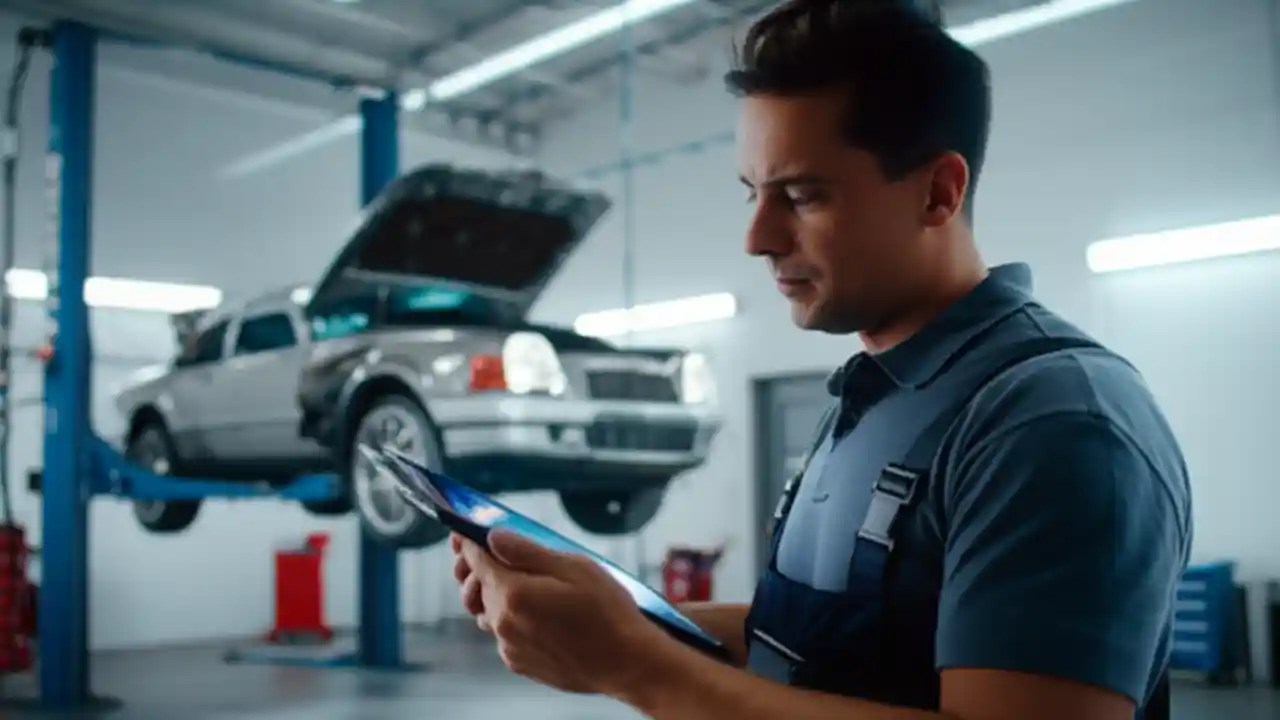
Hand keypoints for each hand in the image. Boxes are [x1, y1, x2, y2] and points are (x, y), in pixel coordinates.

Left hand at [450, 530, 673, 696]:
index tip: (463, 533)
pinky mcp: (520, 662)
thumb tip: (493, 536)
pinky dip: (509, 617)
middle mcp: (503, 623)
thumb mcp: (574, 567)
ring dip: (494, 594)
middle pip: (476, 587)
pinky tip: (536, 612)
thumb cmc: (608, 612)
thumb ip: (527, 551)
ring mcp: (510, 646)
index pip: (476, 561)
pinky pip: (503, 632)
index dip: (468, 543)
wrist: (627, 663)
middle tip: (492, 553)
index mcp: (513, 594)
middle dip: (479, 568)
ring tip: (520, 584)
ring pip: (488, 611)